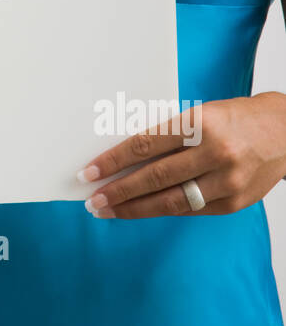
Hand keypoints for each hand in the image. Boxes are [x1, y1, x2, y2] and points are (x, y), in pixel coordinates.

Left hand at [77, 91, 285, 218]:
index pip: (146, 144)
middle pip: (155, 176)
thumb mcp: (201, 114)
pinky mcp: (235, 202)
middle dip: (119, 190)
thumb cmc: (236, 118)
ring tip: (109, 210)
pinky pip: (191, 210)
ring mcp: (227, 180)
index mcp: (200, 123)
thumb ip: (170, 135)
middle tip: (93, 199)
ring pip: (171, 201)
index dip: (114, 160)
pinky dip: (164, 210)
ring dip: (135, 208)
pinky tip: (143, 210)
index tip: (90, 171)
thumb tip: (126, 158)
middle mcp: (215, 152)